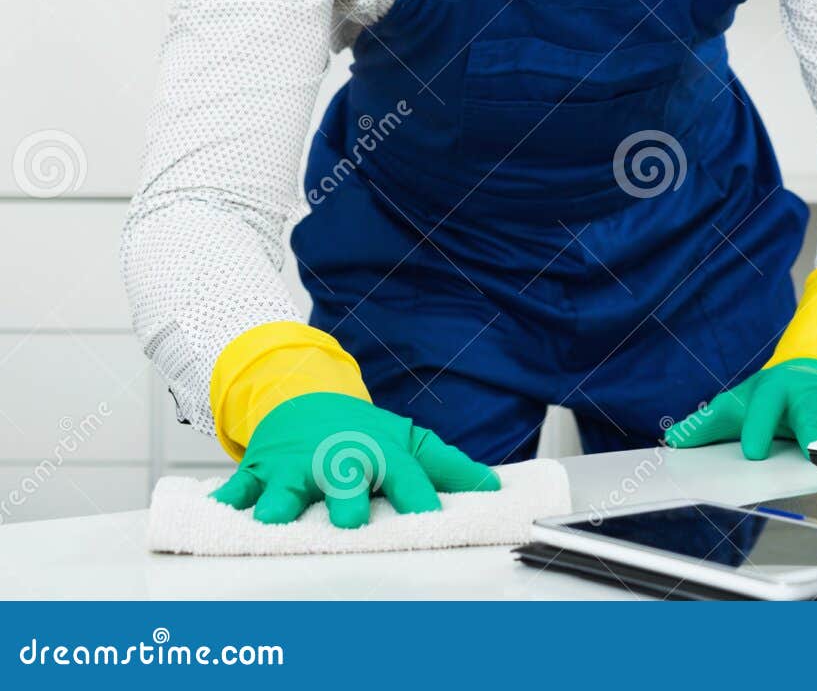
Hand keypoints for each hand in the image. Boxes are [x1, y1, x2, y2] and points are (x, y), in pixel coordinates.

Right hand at [211, 392, 499, 527]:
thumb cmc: (362, 432)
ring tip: (272, 517)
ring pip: (287, 484)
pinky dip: (228, 496)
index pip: (406, 475)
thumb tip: (493, 488)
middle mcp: (337, 459)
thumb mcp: (408, 442)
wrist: (307, 398)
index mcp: (379, 454)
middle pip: (344, 479)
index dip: (419, 496)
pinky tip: (220, 508)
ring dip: (279, 500)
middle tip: (350, 520)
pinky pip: (239, 484)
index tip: (429, 516)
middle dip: (346, 498)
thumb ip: (448, 467)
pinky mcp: (259, 468)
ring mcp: (295, 464)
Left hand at [663, 358, 816, 459]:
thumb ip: (706, 424)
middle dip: (815, 433)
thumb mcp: (737, 404)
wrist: (811, 371)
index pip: (765, 406)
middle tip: (813, 453)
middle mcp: (811, 393)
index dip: (758, 428)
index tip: (753, 452)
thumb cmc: (772, 396)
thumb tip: (675, 440)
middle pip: (814, 413)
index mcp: (776, 389)